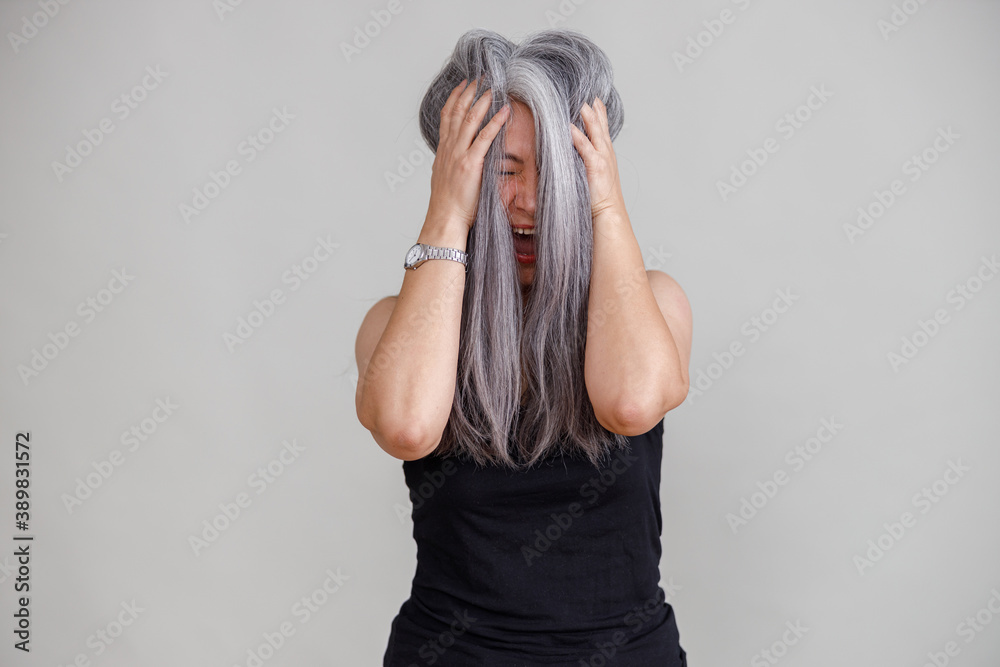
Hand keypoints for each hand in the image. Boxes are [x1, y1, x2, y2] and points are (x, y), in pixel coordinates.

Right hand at [427, 77, 510, 230]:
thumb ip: (450, 164)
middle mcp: (449, 148)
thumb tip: (453, 160)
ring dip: (482, 100)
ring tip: (492, 86)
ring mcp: (459, 155)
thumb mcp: (444, 178)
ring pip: (469, 119)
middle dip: (469, 92)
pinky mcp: (471, 164)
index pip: (446, 116)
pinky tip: (504, 110)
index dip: (455, 97)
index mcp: (443, 151)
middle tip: (480, 77)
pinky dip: (495, 121)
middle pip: (457, 112)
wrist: (445, 219)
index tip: (463, 84)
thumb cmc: (448, 205)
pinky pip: (484, 137)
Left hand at [569, 97, 625, 221]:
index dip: (600, 115)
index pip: (603, 131)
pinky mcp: (596, 166)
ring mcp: (603, 159)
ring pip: (596, 133)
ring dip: (589, 117)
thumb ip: (585, 165)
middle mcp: (607, 154)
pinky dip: (578, 136)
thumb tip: (571, 157)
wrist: (609, 214)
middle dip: (596, 111)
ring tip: (582, 104)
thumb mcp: (593, 178)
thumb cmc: (599, 201)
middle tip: (590, 96)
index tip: (595, 102)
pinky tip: (571, 127)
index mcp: (606, 156)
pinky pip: (586, 147)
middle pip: (601, 127)